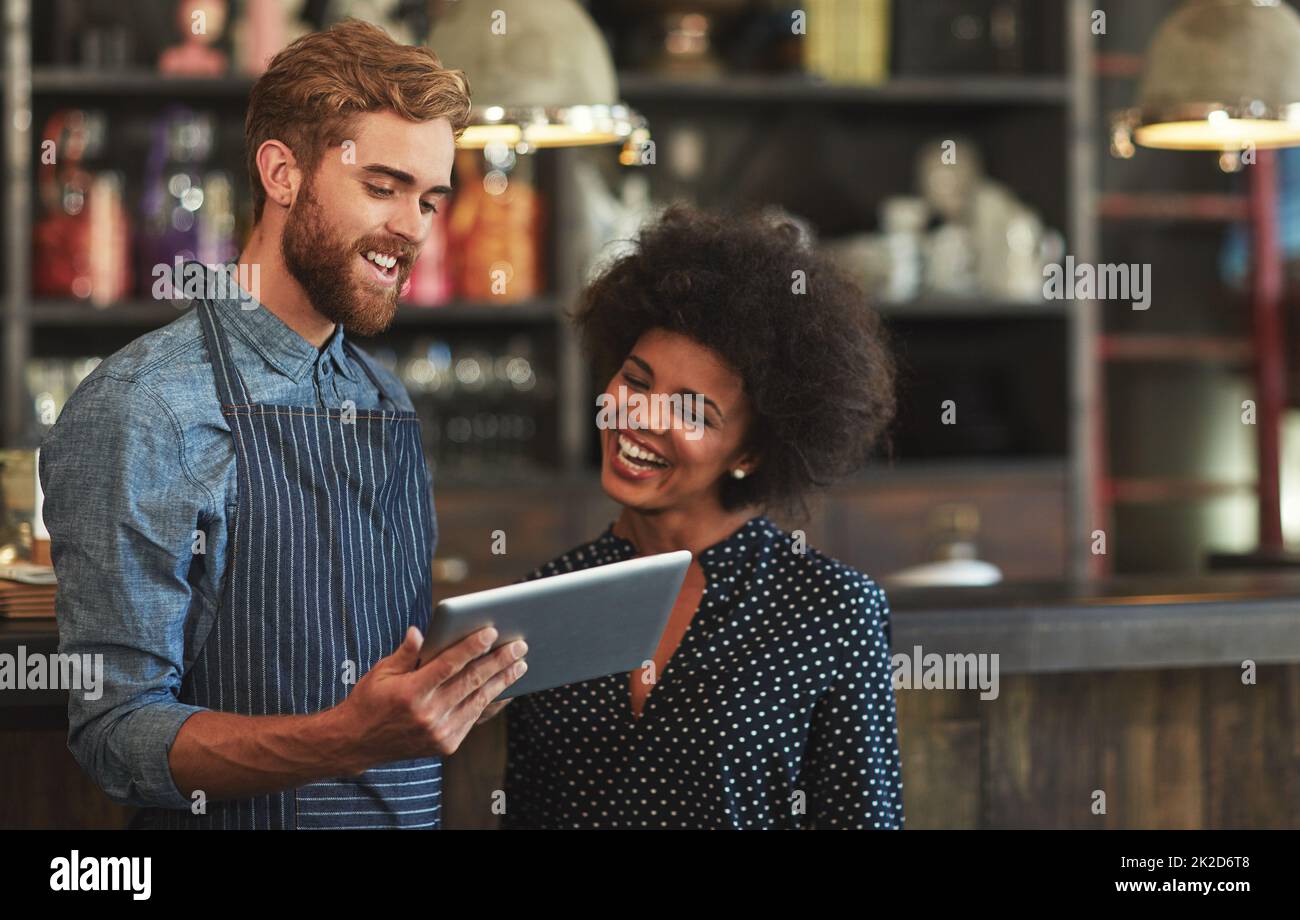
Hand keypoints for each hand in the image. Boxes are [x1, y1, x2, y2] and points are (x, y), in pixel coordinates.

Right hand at [331, 625, 526, 771]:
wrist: (358, 743)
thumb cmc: (370, 700)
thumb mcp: (381, 672)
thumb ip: (406, 653)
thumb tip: (420, 631)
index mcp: (411, 692)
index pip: (449, 665)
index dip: (472, 647)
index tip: (492, 631)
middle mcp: (428, 714)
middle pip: (471, 681)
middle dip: (499, 661)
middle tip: (520, 645)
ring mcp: (439, 732)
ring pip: (479, 700)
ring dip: (502, 681)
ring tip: (520, 664)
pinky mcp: (446, 744)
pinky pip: (475, 718)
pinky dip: (493, 702)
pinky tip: (507, 689)